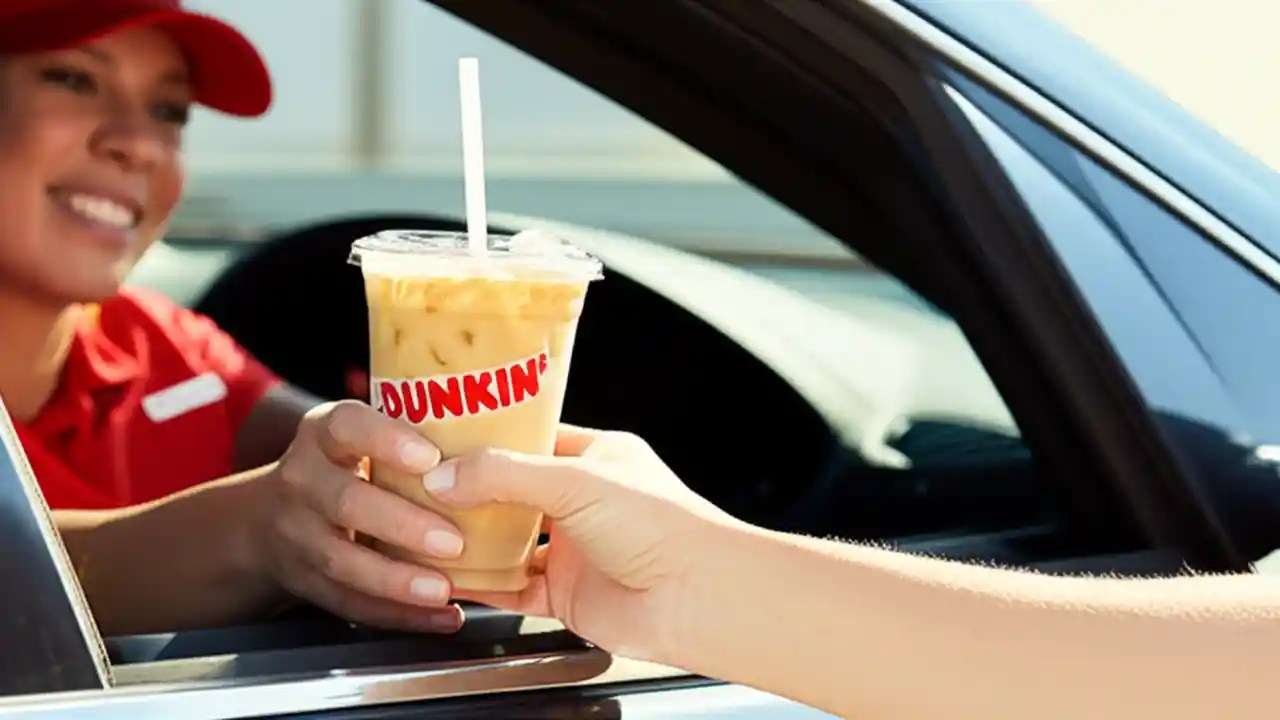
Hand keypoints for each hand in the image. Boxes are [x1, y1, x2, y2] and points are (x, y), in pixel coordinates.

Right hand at [247, 400, 464, 632]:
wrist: (268, 518)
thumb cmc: (346, 466)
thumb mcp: (363, 432)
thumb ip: (416, 432)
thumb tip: (503, 439)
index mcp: (325, 435)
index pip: (349, 427)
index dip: (387, 440)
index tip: (430, 458)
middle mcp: (304, 481)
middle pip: (346, 501)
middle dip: (402, 524)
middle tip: (454, 540)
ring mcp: (299, 535)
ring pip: (344, 561)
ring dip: (398, 580)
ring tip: (444, 589)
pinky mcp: (306, 581)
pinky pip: (351, 604)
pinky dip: (400, 616)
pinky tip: (441, 616)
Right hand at [424, 426, 740, 662]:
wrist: (697, 597)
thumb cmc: (663, 525)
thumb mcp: (575, 479)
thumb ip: (504, 474)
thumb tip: (444, 474)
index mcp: (596, 456)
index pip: (528, 438)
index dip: (485, 438)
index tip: (440, 437)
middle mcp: (585, 501)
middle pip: (511, 493)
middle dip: (468, 492)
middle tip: (420, 483)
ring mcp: (575, 550)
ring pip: (507, 542)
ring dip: (471, 540)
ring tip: (423, 529)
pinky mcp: (568, 594)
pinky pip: (512, 589)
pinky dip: (482, 585)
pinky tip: (451, 577)